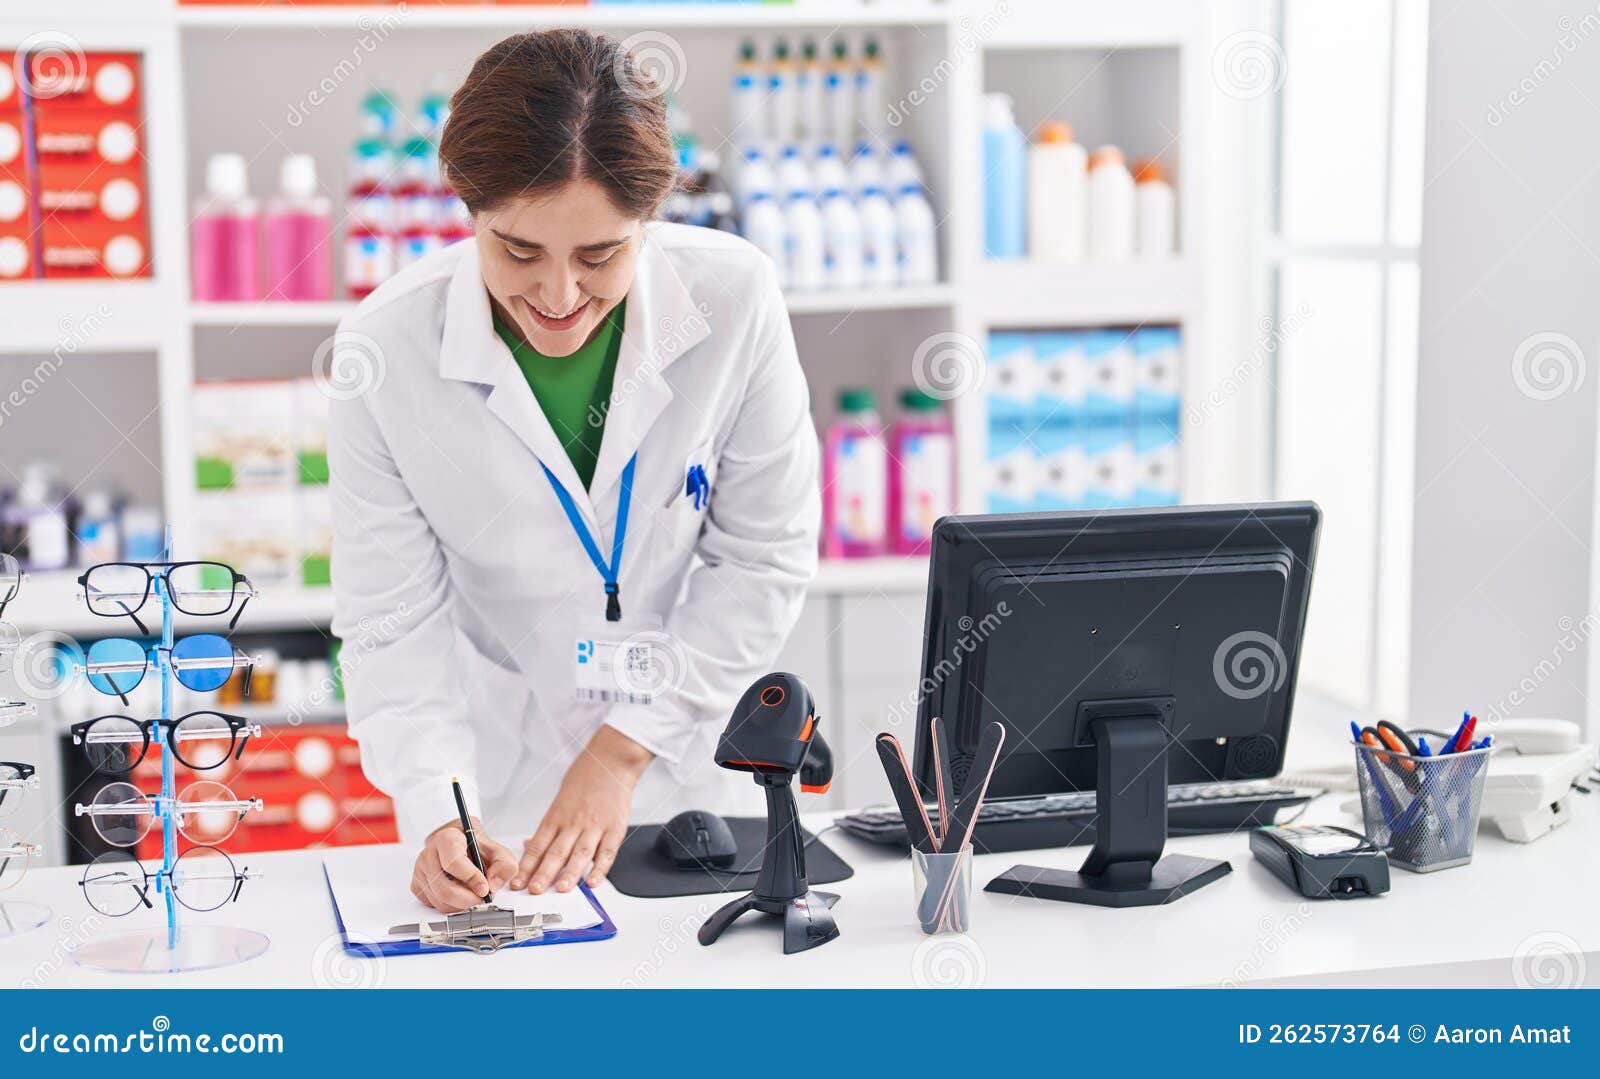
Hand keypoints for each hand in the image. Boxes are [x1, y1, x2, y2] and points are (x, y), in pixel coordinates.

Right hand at [411, 818, 517, 912]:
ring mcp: (420, 871)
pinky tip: (460, 895)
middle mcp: (429, 854)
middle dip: (467, 900)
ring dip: (460, 905)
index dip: (470, 878)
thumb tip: (492, 885)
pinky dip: (450, 906)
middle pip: (444, 888)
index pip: (453, 862)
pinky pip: (433, 905)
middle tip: (482, 899)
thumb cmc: (478, 849)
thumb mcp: (498, 852)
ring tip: (473, 896)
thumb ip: (504, 866)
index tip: (484, 888)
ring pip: (439, 900)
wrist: (461, 846)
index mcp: (447, 838)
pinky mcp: (417, 885)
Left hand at [515, 725, 652, 893]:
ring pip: (580, 854)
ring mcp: (595, 826)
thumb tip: (530, 847)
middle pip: (556, 852)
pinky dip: (600, 869)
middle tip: (534, 890)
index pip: (537, 845)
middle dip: (544, 874)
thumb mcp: (560, 799)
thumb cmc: (584, 778)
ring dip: (570, 874)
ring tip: (561, 889)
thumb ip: (548, 826)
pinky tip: (593, 882)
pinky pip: (606, 853)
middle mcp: (573, 823)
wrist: (611, 760)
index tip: (518, 882)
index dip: (527, 866)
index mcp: (556, 816)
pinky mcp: (615, 828)